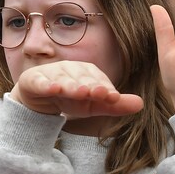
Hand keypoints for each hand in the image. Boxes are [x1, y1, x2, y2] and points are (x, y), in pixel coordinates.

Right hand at [10, 61, 143, 118]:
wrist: (38, 98)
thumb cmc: (69, 99)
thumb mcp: (93, 105)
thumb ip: (114, 105)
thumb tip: (141, 104)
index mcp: (86, 71)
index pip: (97, 77)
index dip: (104, 87)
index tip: (112, 97)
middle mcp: (69, 68)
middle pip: (80, 76)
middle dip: (89, 85)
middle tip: (97, 94)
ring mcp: (50, 73)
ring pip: (61, 78)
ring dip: (70, 84)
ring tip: (77, 92)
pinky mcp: (33, 80)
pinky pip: (40, 81)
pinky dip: (45, 84)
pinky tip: (52, 89)